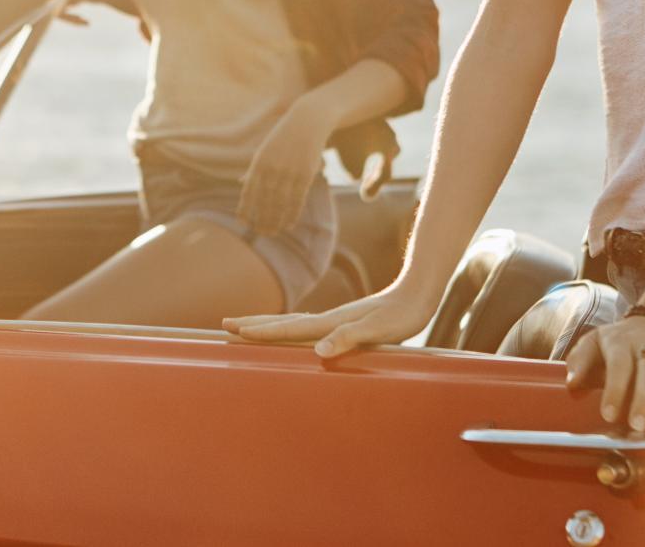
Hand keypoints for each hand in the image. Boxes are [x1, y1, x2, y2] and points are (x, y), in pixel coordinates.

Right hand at [224, 282, 440, 357]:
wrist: (418, 293)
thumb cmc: (402, 314)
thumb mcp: (379, 330)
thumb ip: (349, 338)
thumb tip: (318, 350)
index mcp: (331, 322)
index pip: (288, 327)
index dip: (262, 331)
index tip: (235, 331)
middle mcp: (328, 319)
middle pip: (283, 321)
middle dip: (254, 323)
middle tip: (226, 324)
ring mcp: (335, 320)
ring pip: (293, 322)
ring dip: (269, 324)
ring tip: (248, 326)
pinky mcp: (345, 323)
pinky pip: (307, 327)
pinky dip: (290, 329)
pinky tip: (292, 333)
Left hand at [237, 98, 332, 236]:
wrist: (307, 122)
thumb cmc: (283, 137)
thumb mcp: (264, 151)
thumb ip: (254, 169)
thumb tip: (241, 183)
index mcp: (258, 163)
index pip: (248, 191)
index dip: (245, 208)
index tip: (243, 223)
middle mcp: (271, 169)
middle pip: (264, 201)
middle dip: (261, 219)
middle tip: (261, 233)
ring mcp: (288, 172)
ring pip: (280, 203)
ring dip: (275, 220)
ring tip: (273, 232)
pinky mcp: (305, 174)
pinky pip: (297, 199)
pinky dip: (292, 214)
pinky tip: (289, 224)